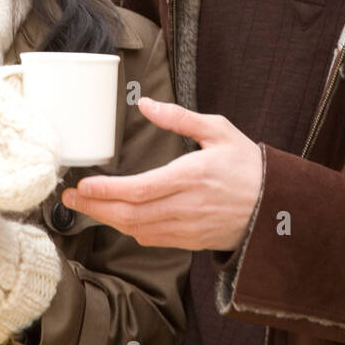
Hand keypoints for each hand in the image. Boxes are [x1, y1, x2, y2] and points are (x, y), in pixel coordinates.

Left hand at [61, 97, 262, 251]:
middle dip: (95, 207)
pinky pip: (151, 238)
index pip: (140, 189)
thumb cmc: (247, 165)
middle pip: (130, 213)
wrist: (275, 207)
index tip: (83, 184)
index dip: (107, 190)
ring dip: (107, 219)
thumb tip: (146, 103)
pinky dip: (129, 228)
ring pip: (137, 228)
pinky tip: (116, 216)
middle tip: (70, 197)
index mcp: (191, 176)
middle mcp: (186, 206)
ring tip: (85, 205)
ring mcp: (187, 227)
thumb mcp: (218, 130)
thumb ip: (180, 118)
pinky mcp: (190, 240)